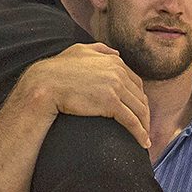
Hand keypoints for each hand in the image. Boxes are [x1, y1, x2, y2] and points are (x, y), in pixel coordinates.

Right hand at [15, 43, 149, 147]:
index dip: (139, 98)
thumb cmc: (58, 68)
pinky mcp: (110, 103)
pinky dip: (140, 133)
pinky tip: (142, 142)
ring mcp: (115, 87)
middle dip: (144, 113)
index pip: (136, 82)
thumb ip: (100, 50)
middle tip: (145, 126)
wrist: (45, 83)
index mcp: (114, 61)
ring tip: (145, 138)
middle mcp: (118, 72)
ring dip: (145, 125)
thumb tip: (116, 54)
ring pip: (139, 109)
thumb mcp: (80, 50)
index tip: (139, 110)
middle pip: (140, 97)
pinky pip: (131, 120)